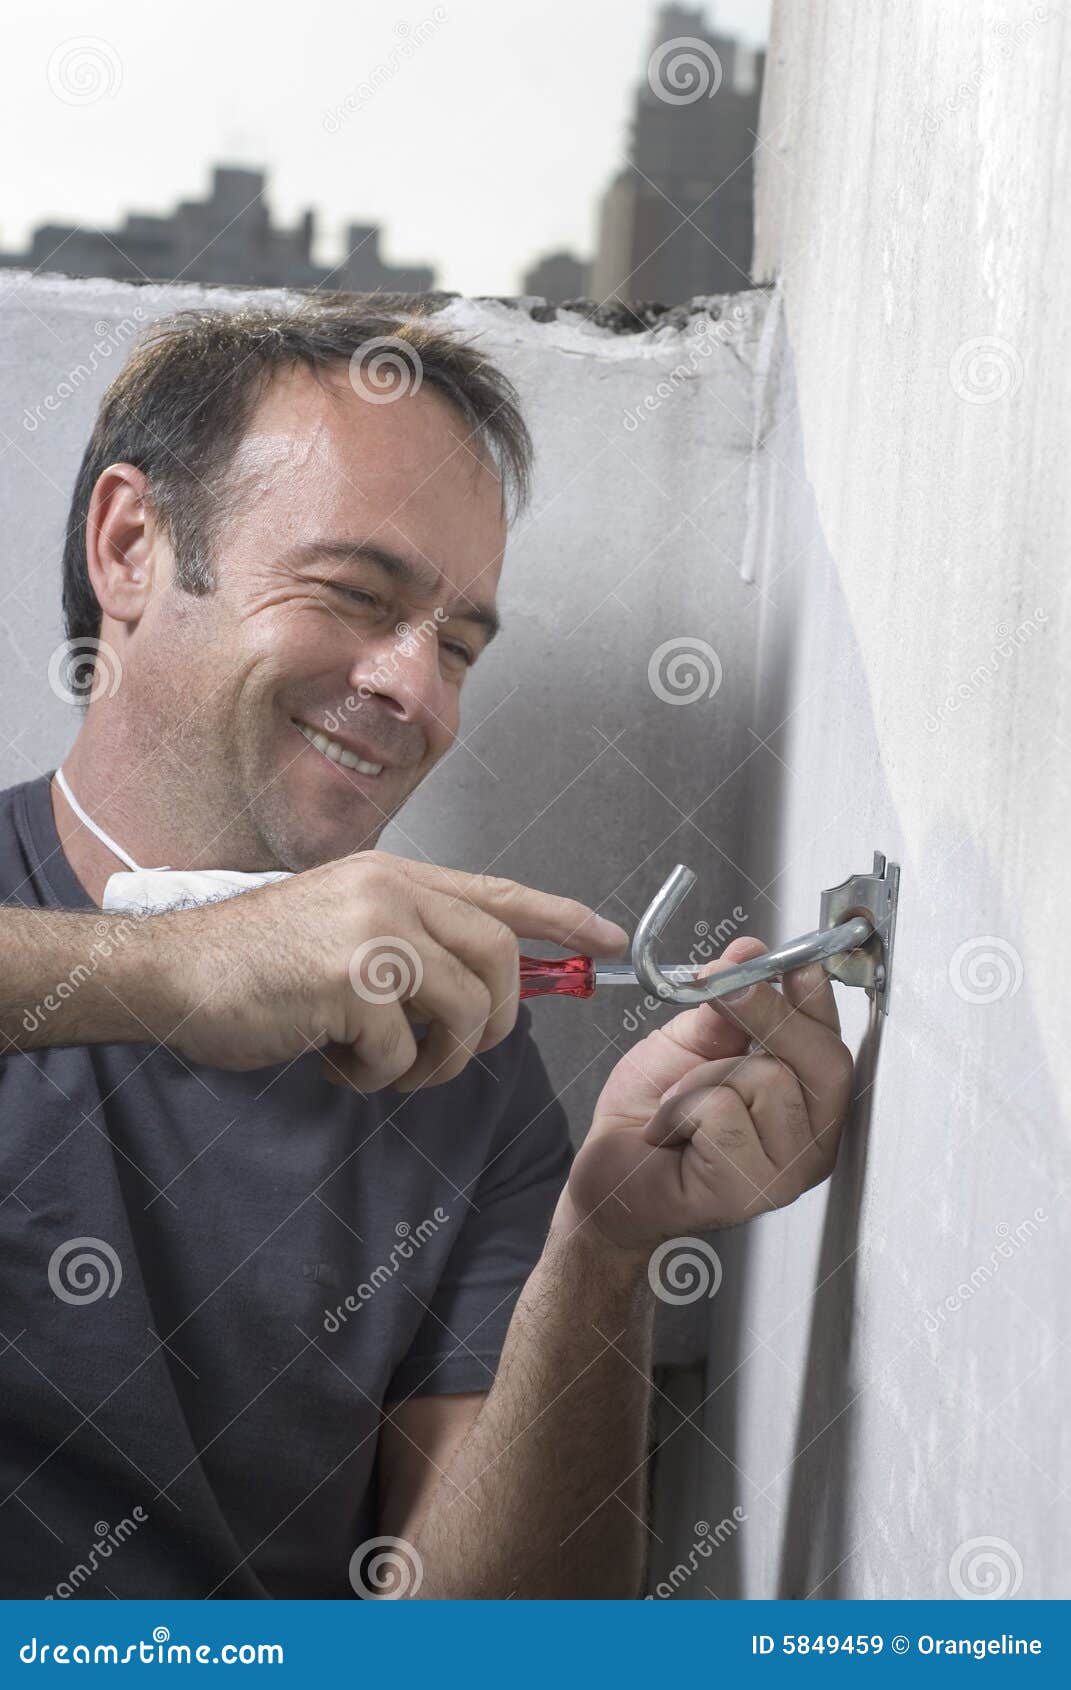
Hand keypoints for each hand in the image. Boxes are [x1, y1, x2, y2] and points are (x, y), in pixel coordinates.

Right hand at [146, 851, 627, 1091]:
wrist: (171, 972)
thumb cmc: (254, 961)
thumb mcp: (343, 923)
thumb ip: (413, 939)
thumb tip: (485, 983)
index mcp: (396, 876)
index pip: (501, 892)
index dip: (564, 920)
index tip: (609, 943)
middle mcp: (393, 894)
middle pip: (500, 961)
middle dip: (494, 1022)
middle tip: (455, 1049)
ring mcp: (374, 934)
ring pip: (464, 1012)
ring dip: (434, 1060)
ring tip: (384, 1063)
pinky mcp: (352, 984)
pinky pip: (404, 1053)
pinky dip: (376, 1077)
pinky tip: (333, 1060)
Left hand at [563, 936, 854, 1250]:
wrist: (610, 1170)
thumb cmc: (652, 1113)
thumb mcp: (691, 1042)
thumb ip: (726, 1004)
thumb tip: (748, 954)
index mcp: (807, 1102)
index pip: (833, 1041)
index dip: (819, 997)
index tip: (794, 962)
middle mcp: (812, 1141)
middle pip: (822, 1059)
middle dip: (768, 1013)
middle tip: (718, 987)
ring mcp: (787, 1173)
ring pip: (767, 1079)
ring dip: (704, 1079)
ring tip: (680, 1107)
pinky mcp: (750, 1191)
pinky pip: (723, 1111)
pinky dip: (682, 1109)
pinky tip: (670, 1133)